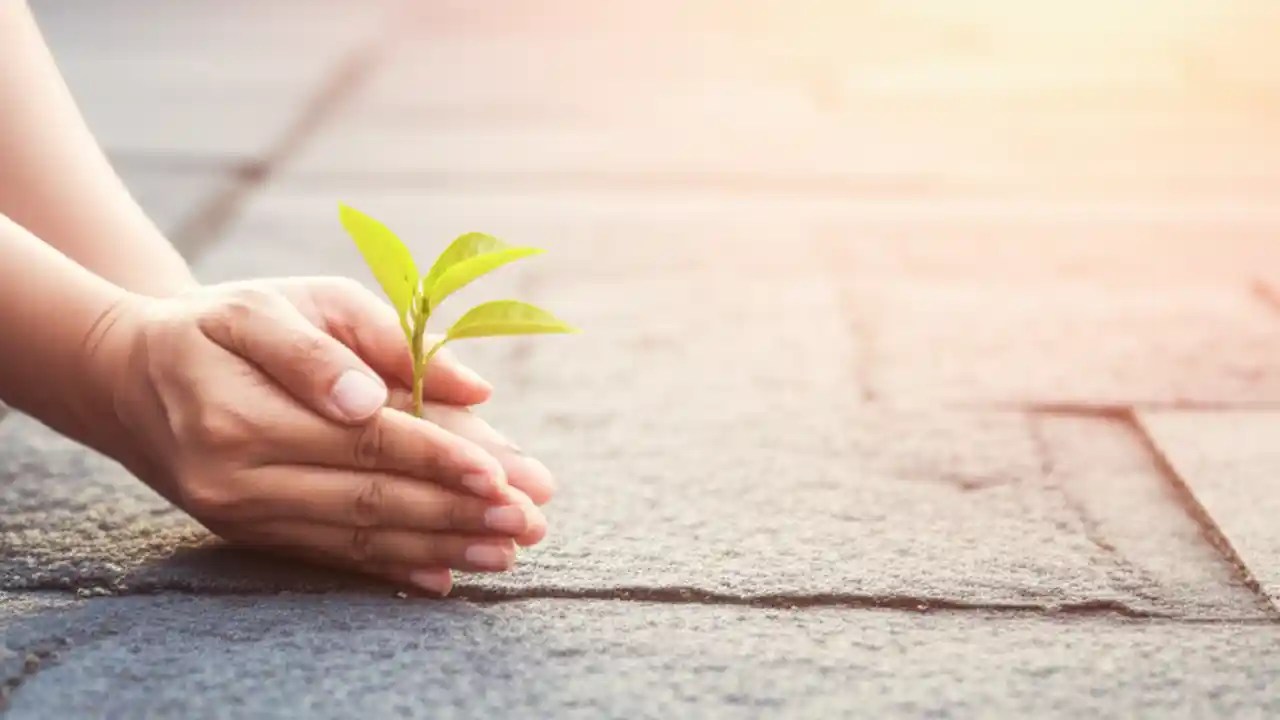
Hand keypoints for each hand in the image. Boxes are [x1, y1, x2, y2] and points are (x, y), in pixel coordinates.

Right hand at [88, 278, 554, 594]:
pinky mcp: (247, 534)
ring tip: (506, 552)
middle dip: (457, 513)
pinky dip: (391, 569)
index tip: (503, 476)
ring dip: (438, 547)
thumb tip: (471, 388)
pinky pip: (329, 558)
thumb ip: (378, 339)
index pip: (364, 441)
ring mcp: (238, 514)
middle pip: (367, 499)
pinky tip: (444, 577)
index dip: (438, 459)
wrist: (134, 376)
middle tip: (529, 523)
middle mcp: (234, 474)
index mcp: (243, 406)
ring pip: (355, 538)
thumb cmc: (231, 324)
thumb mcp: (294, 302)